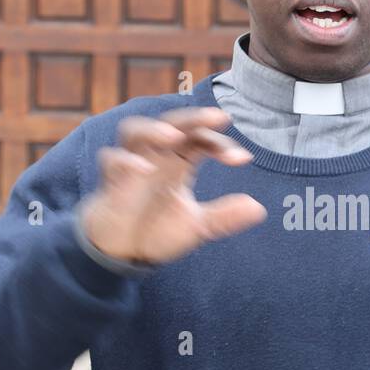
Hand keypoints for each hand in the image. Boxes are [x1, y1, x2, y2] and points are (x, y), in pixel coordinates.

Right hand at [79, 107, 266, 264]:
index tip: (242, 159)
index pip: (200, 139)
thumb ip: (224, 217)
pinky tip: (144, 169)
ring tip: (175, 136)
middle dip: (194, 118)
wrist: (122, 252)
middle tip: (219, 117)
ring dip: (155, 129)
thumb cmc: (156, 229)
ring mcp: (131, 165)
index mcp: (179, 161)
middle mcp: (156, 156)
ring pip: (135, 130)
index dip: (220, 143)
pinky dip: (126, 162)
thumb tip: (259, 208)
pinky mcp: (111, 182)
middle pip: (173, 123)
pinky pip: (112, 161)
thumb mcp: (197, 227)